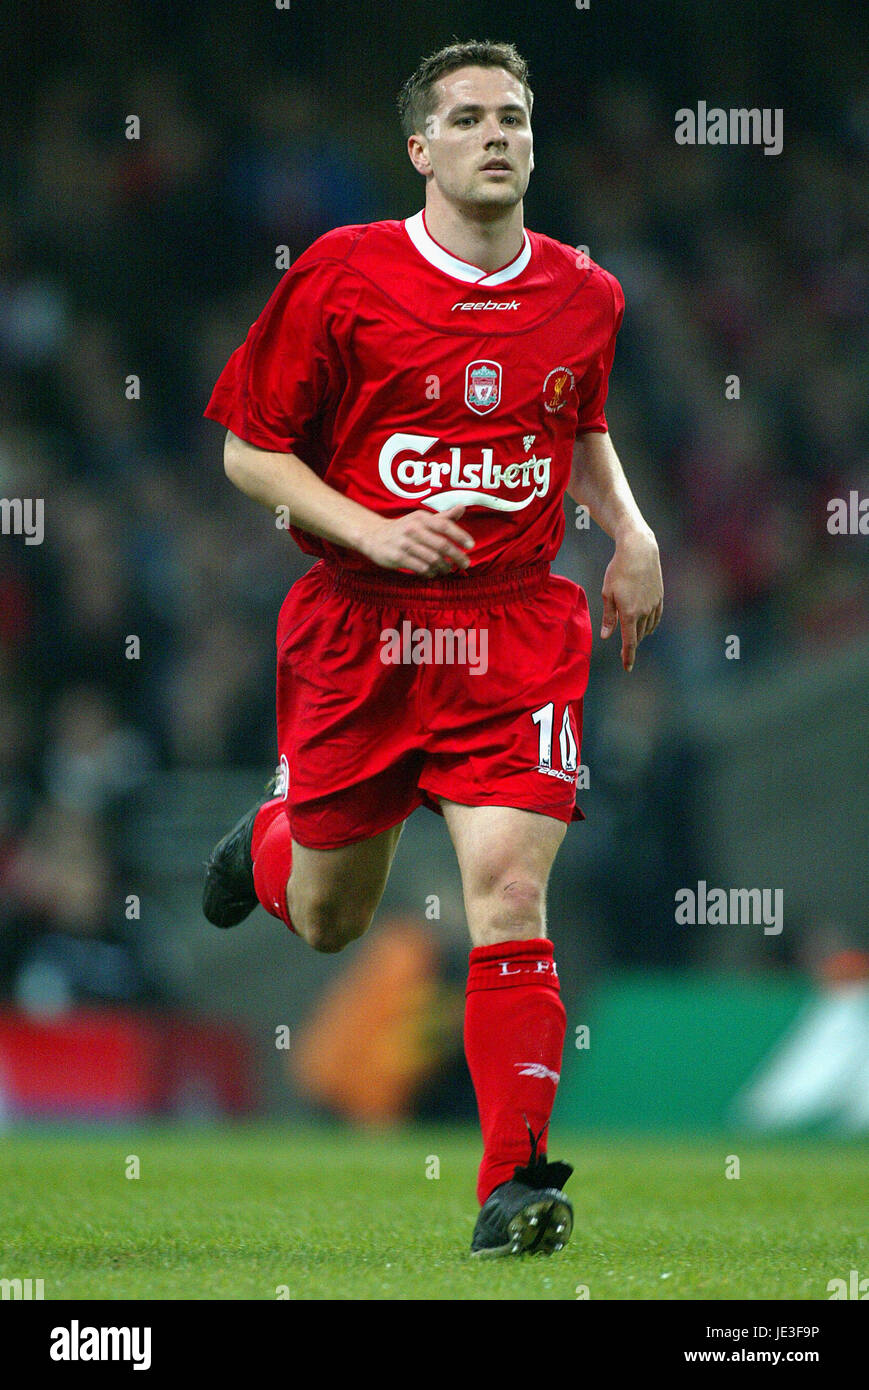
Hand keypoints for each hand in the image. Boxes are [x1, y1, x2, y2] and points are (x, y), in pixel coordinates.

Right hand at [361, 506, 474, 575]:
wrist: (373, 536)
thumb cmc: (404, 528)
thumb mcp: (421, 519)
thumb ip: (443, 517)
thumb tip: (463, 506)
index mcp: (421, 518)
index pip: (445, 525)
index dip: (460, 535)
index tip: (471, 545)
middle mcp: (413, 529)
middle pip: (441, 544)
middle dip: (457, 556)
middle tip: (466, 563)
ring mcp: (404, 544)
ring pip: (432, 558)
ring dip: (444, 566)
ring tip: (448, 569)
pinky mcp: (397, 557)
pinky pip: (420, 568)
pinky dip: (430, 572)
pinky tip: (433, 572)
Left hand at [600, 525, 662, 671]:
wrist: (640, 551)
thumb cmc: (618, 570)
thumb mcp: (607, 593)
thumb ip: (608, 617)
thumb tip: (606, 636)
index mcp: (629, 613)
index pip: (629, 642)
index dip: (628, 657)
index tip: (627, 668)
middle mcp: (644, 612)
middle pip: (638, 636)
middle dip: (632, 645)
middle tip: (625, 653)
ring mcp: (654, 605)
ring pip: (648, 628)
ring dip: (640, 634)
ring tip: (633, 637)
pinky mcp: (660, 597)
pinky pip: (656, 618)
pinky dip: (650, 625)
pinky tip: (646, 626)